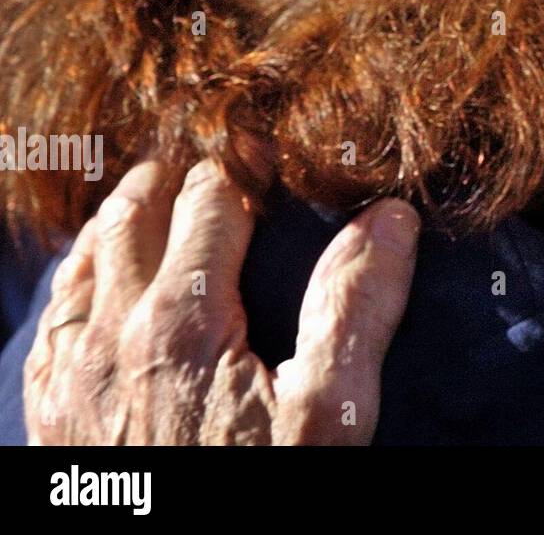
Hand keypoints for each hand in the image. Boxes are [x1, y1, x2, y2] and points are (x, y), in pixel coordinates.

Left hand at [23, 159, 417, 444]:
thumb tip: (390, 218)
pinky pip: (53, 315)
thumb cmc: (262, 497)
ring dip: (123, 214)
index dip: (243, 162)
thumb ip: (355, 307)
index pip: (212, 198)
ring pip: (86, 255)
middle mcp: (114, 330)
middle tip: (215, 156)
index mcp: (186, 317)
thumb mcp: (328, 418)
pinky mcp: (52, 414)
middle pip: (137, 212)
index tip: (268, 145)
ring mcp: (72, 373)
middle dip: (178, 174)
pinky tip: (99, 278)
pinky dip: (79, 274)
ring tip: (157, 193)